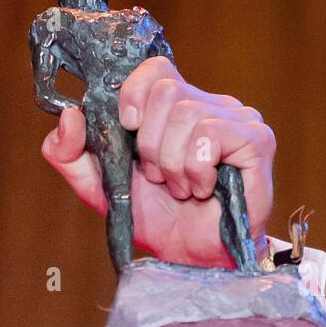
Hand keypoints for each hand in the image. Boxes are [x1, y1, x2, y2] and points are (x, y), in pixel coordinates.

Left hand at [40, 56, 274, 267]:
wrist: (189, 258)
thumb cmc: (154, 218)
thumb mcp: (98, 187)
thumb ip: (69, 153)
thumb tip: (69, 113)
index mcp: (174, 108)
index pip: (155, 68)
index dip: (133, 92)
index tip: (128, 128)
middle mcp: (209, 105)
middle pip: (166, 90)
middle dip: (149, 144)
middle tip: (158, 176)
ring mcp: (238, 119)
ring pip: (188, 114)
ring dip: (172, 164)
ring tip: (180, 188)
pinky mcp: (257, 140)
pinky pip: (212, 135)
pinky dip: (196, 169)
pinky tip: (202, 190)